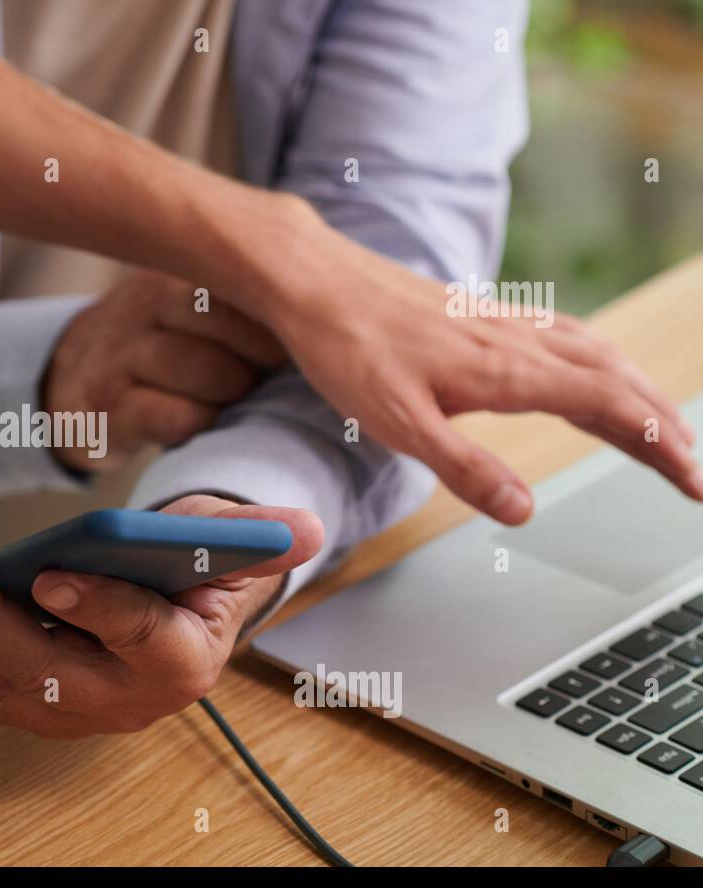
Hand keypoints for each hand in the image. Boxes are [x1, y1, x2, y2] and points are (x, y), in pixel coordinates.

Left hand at [0, 494, 322, 736]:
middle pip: (42, 674)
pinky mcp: (21, 703)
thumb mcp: (230, 547)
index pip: (139, 641)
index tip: (49, 578)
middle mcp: (120, 703)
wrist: (167, 609)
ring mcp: (64, 711)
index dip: (97, 610)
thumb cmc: (195, 573)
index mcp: (181, 665)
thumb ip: (258, 537)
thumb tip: (303, 526)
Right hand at [41, 271, 286, 471]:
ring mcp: (121, 352)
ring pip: (211, 373)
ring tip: (225, 399)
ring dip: (232, 395)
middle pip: (235, 324)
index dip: (285, 317)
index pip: (249, 279)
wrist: (68, 385)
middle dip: (264, 360)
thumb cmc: (159, 350)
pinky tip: (193, 422)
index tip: (301, 342)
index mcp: (177, 270)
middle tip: (259, 377)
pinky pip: (177, 416)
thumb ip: (243, 300)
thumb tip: (332, 316)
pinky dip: (198, 425)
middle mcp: (146, 302)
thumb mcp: (188, 307)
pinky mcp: (106, 404)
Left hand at [235, 198, 700, 523]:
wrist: (316, 282)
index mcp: (506, 371)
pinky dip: (600, 358)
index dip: (658, 445)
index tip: (695, 481)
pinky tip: (594, 367)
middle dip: (663, 425)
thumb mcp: (398, 425)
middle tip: (694, 470)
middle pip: (616, 380)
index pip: (608, 409)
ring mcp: (502, 322)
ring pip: (595, 353)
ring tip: (663, 426)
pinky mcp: (482, 313)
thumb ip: (464, 469)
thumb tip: (526, 511)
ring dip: (637, 391)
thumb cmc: (348, 352)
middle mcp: (517, 340)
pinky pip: (564, 333)